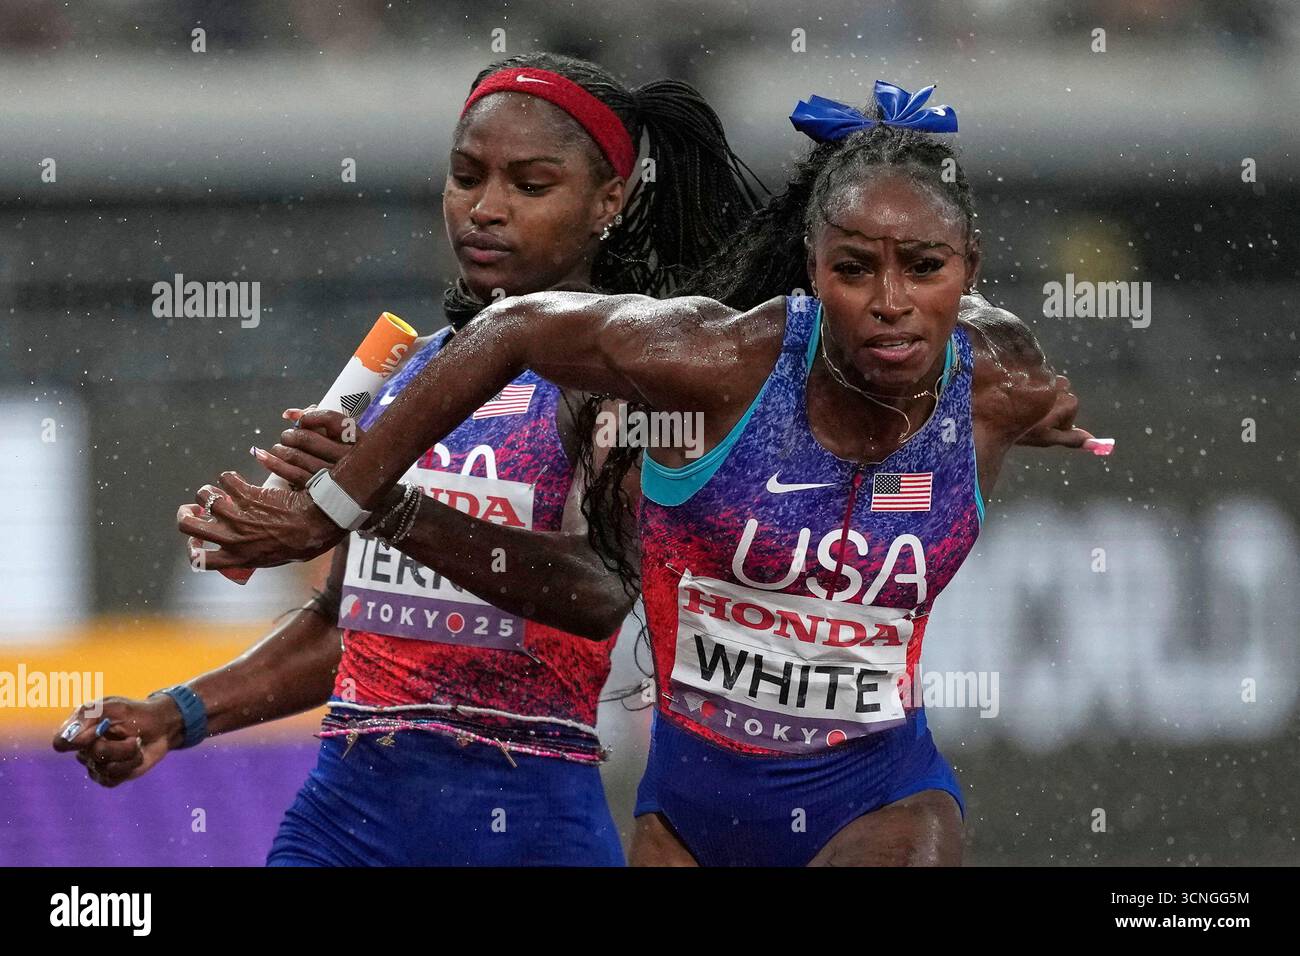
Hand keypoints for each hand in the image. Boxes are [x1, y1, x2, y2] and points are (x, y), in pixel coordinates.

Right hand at [52, 696, 178, 787]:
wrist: (162, 728)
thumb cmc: (137, 713)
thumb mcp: (115, 707)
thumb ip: (89, 718)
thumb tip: (68, 740)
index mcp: (80, 727)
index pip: (61, 742)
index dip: (79, 740)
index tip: (99, 731)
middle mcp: (84, 748)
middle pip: (90, 755)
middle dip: (118, 746)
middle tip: (133, 736)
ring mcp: (95, 764)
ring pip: (104, 768)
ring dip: (128, 754)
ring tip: (136, 743)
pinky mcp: (108, 777)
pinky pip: (111, 779)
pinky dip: (130, 766)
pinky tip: (136, 756)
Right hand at [177, 470, 343, 569]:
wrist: (318, 523)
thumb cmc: (304, 542)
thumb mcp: (274, 558)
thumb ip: (254, 554)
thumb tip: (245, 548)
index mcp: (239, 558)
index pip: (200, 560)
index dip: (191, 548)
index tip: (195, 539)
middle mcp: (233, 538)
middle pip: (188, 526)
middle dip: (185, 513)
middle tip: (193, 507)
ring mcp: (239, 515)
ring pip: (205, 497)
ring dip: (208, 491)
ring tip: (218, 490)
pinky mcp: (249, 495)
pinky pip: (227, 480)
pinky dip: (229, 477)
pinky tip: (235, 479)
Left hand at [250, 408, 356, 488]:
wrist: (360, 495)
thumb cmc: (349, 462)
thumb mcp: (345, 440)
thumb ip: (321, 422)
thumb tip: (290, 414)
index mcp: (357, 440)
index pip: (330, 419)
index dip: (309, 416)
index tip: (298, 419)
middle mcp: (346, 457)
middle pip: (307, 438)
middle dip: (290, 435)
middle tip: (287, 438)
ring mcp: (331, 475)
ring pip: (295, 455)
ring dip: (280, 449)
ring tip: (277, 449)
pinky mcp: (319, 490)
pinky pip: (291, 474)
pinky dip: (273, 463)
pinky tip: (263, 457)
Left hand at [1017, 375, 1095, 448]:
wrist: (994, 414)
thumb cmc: (1023, 431)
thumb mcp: (1049, 438)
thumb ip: (1073, 439)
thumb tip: (1095, 443)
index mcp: (1070, 402)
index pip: (1070, 412)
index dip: (1057, 422)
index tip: (1042, 427)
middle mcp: (1063, 384)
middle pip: (1059, 399)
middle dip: (1048, 408)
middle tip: (1030, 419)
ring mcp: (1049, 374)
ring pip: (1047, 389)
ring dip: (1037, 397)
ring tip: (1021, 408)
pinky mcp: (1032, 368)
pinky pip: (1035, 379)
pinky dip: (1027, 387)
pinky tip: (1015, 398)